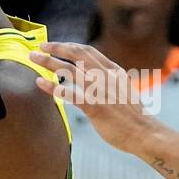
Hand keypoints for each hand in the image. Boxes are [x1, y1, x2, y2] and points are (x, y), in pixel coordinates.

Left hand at [29, 42, 157, 151]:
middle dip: (56, 47)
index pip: (88, 51)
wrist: (145, 132)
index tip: (54, 45)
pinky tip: (40, 83)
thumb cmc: (134, 115)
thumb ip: (110, 81)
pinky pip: (70, 93)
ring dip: (48, 62)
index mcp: (113, 70)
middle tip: (39, 46)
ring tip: (33, 58)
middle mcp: (106, 76)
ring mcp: (100, 90)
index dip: (68, 45)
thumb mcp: (124, 89)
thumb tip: (97, 77)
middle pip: (77, 54)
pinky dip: (53, 87)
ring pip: (69, 70)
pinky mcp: (95, 107)